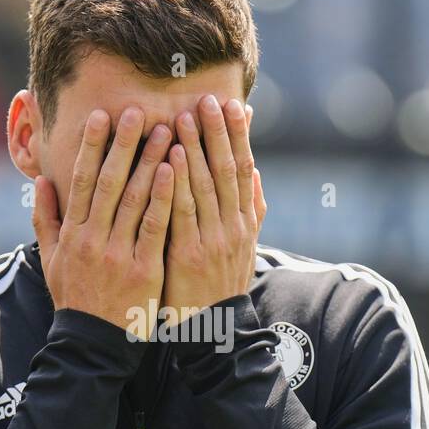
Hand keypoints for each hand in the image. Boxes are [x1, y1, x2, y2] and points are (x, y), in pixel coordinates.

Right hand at [32, 107, 174, 331]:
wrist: (92, 344)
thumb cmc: (75, 300)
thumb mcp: (51, 261)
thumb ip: (45, 220)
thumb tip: (41, 182)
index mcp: (72, 233)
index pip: (81, 180)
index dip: (92, 146)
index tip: (102, 116)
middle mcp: (92, 238)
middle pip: (109, 181)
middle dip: (124, 144)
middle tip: (138, 110)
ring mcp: (118, 253)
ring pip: (135, 199)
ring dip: (151, 161)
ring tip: (167, 130)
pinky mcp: (143, 269)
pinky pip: (154, 227)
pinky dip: (164, 198)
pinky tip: (174, 172)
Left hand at [161, 95, 267, 323]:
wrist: (213, 329)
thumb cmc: (221, 285)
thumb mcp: (245, 247)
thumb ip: (251, 209)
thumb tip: (256, 171)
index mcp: (245, 222)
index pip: (244, 170)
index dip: (240, 137)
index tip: (235, 105)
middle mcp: (233, 227)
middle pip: (227, 171)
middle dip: (217, 133)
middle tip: (207, 98)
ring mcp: (212, 241)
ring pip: (205, 186)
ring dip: (195, 148)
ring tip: (184, 116)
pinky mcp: (188, 255)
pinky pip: (183, 212)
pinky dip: (179, 183)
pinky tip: (172, 157)